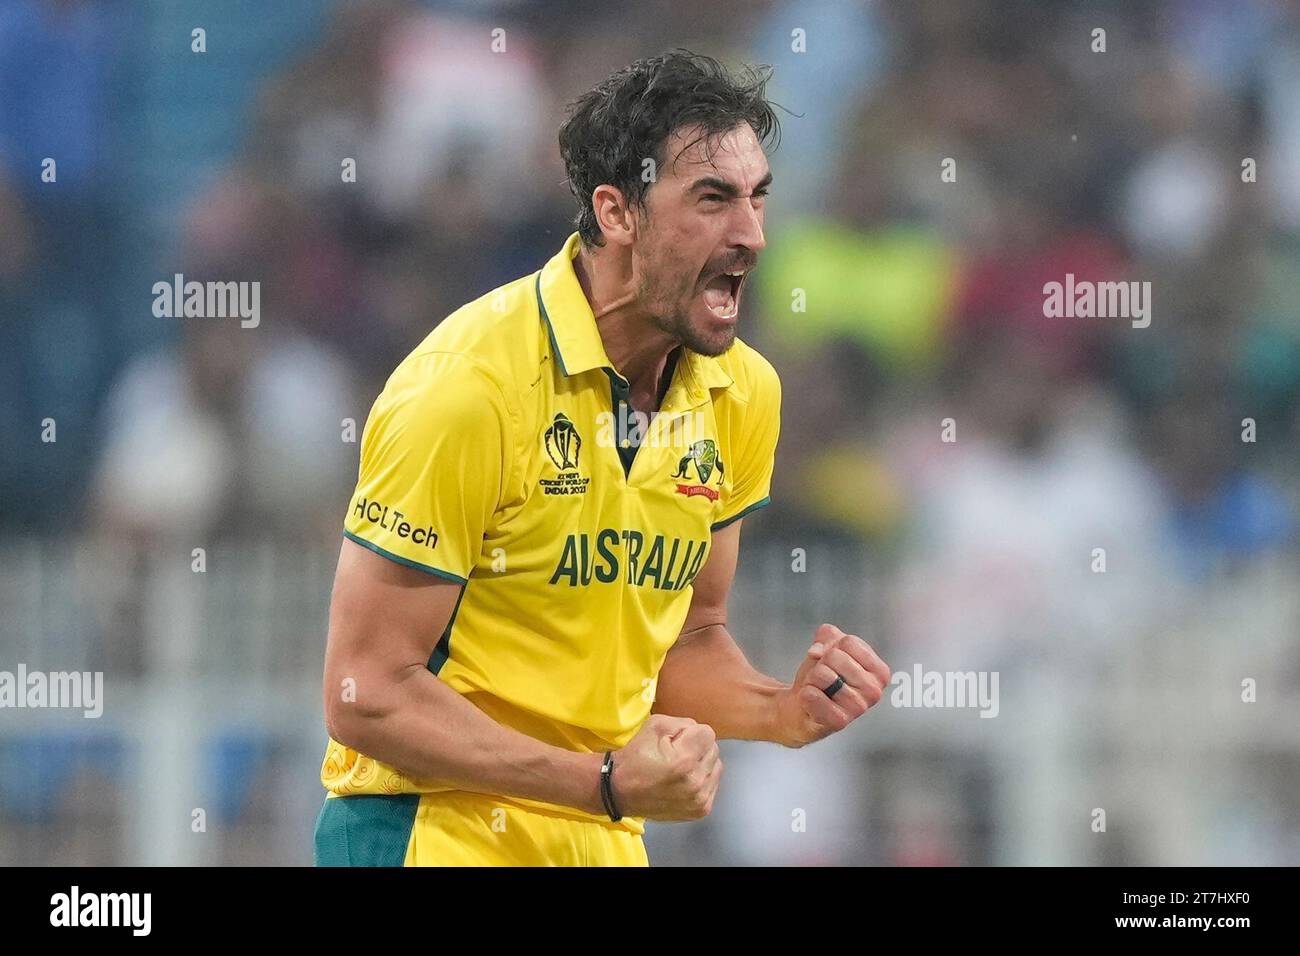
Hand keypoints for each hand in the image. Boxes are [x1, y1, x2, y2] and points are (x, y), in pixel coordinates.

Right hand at [609, 714, 721, 820]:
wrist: (620, 791)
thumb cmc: (636, 757)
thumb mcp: (655, 726)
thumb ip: (684, 723)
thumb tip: (699, 731)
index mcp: (684, 759)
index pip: (708, 734)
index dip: (691, 733)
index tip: (677, 741)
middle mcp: (695, 781)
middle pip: (713, 750)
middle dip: (698, 748)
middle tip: (676, 754)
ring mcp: (699, 798)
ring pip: (716, 767)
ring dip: (702, 764)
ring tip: (681, 769)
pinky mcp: (701, 809)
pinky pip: (713, 784)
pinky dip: (702, 780)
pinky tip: (684, 781)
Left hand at [773, 623, 890, 747]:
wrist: (801, 706)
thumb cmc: (822, 677)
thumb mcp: (829, 647)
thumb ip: (827, 635)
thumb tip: (818, 651)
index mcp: (879, 672)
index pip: (849, 642)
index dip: (832, 647)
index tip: (832, 661)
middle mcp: (874, 691)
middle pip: (834, 656)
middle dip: (821, 664)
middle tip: (823, 679)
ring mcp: (858, 708)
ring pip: (821, 674)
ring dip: (812, 680)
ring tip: (819, 690)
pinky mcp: (839, 722)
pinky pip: (812, 695)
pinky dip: (805, 695)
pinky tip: (812, 702)